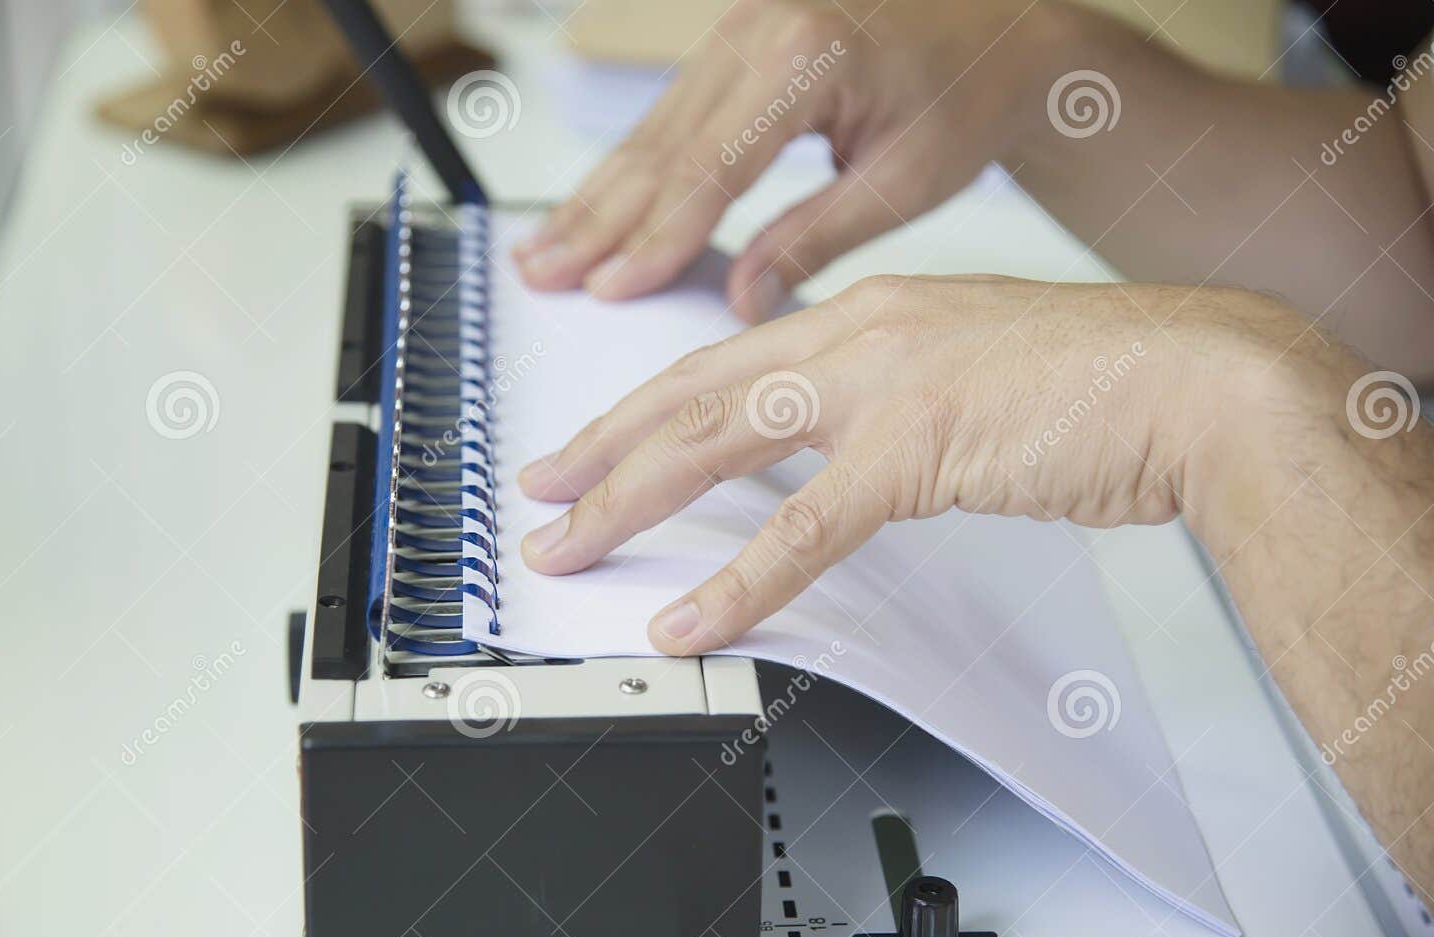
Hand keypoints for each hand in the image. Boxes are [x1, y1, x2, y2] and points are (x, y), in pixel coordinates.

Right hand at [512, 0, 1066, 319]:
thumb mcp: (902, 181)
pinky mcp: (737, 41)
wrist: (1002, 28)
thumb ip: (813, 239)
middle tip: (543, 276)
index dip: (657, 236)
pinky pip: (669, 117)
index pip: (711, 167)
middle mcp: (761, 27)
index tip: (611, 288)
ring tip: (540, 253)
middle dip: (598, 220)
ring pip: (651, 130)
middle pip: (661, 145)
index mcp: (807, 55)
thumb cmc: (968, 93)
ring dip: (595, 198)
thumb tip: (742, 301)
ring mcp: (742, 28)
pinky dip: (627, 171)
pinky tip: (590, 208)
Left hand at [516, 276, 1298, 653]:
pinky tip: (687, 618)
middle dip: (602, 450)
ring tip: (568, 548)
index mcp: (869, 315)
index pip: (724, 361)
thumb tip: (836, 467)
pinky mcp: (919, 446)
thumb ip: (892, 411)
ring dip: (629, 502)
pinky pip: (802, 526)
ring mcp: (884, 383)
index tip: (591, 448)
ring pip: (718, 444)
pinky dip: (736, 580)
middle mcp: (861, 332)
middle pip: (692, 392)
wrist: (1198, 383)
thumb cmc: (1100, 390)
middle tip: (539, 498)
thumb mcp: (968, 382)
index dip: (644, 409)